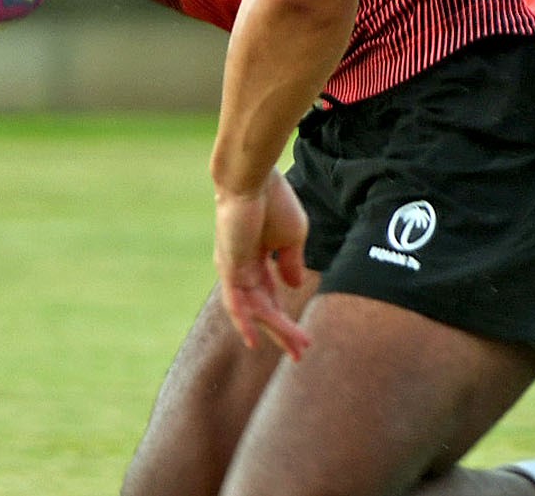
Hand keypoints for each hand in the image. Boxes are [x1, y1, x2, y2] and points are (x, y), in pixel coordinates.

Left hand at [214, 170, 313, 359]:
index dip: (287, 317)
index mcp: (256, 260)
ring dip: (276, 330)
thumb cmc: (274, 200)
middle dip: (283, 332)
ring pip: (256, 310)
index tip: (305, 338)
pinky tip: (254, 341)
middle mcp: (242, 270)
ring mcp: (233, 271)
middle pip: (264, 310)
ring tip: (297, 348)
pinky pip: (236, 303)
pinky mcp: (229, 269)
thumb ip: (291, 263)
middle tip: (300, 354)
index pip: (272, 297)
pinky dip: (244, 323)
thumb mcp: (292, 236)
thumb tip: (293, 286)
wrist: (253, 180)